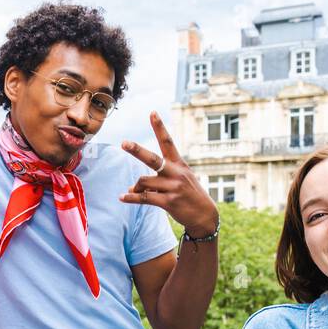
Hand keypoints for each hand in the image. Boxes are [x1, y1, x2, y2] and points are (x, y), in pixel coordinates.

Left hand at [119, 111, 218, 237]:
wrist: (205, 215)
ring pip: (144, 181)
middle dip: (137, 151)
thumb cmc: (188, 195)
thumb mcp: (179, 180)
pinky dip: (132, 198)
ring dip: (135, 187)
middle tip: (123, 143)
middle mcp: (175, 173)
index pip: (168, 141)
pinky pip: (145, 198)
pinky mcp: (169, 202)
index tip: (152, 112)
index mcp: (179, 164)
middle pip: (152, 159)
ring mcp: (172, 187)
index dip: (159, 127)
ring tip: (134, 192)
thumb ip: (156, 180)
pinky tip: (122, 198)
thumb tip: (132, 187)